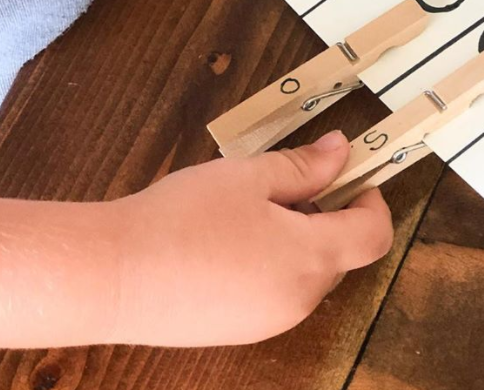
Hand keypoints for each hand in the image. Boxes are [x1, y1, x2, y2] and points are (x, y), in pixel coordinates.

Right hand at [109, 131, 392, 345]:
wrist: (110, 276)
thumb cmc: (182, 219)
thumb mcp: (251, 177)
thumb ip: (305, 166)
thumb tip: (341, 151)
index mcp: (310, 260)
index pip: (373, 236)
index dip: (372, 202)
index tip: (355, 178)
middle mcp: (298, 300)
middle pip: (339, 254)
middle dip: (326, 216)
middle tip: (287, 184)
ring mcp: (267, 322)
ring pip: (305, 273)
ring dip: (296, 240)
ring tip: (248, 210)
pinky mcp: (238, 330)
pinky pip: (275, 292)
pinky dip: (270, 263)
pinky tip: (227, 241)